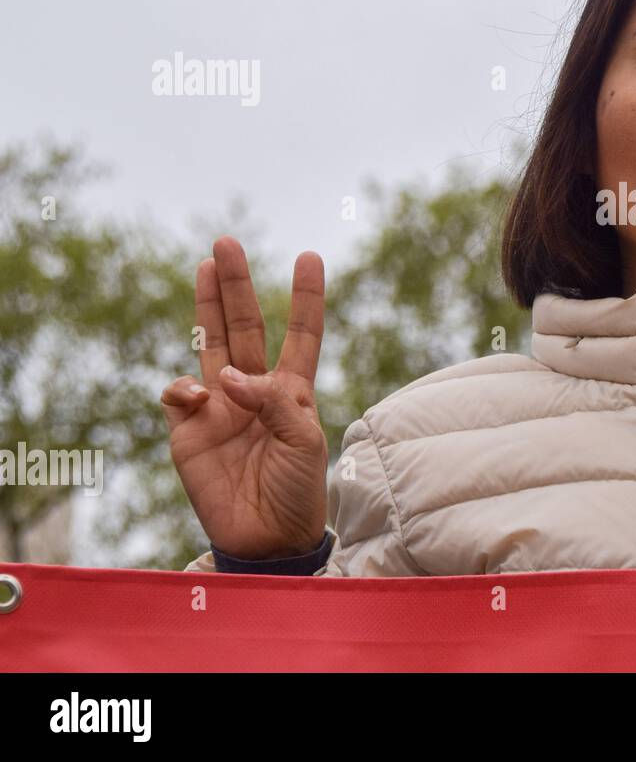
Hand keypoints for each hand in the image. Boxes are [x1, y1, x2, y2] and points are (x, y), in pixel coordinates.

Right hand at [162, 236, 328, 559]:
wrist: (268, 538)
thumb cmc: (299, 490)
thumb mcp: (306, 442)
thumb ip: (276, 403)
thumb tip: (229, 378)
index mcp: (293, 390)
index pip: (301, 334)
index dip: (305, 297)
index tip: (310, 256)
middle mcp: (254, 390)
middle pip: (245, 326)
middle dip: (236, 285)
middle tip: (227, 243)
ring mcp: (219, 407)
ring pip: (208, 345)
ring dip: (205, 307)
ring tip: (206, 267)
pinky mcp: (189, 431)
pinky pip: (180, 394)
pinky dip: (185, 388)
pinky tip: (198, 398)